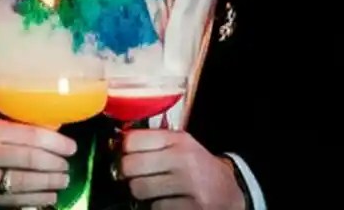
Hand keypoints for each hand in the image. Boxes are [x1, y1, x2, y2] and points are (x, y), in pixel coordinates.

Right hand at [0, 118, 76, 206]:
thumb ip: (18, 128)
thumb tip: (57, 126)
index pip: (30, 135)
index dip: (55, 143)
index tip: (72, 147)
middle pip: (30, 159)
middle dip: (55, 164)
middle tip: (68, 166)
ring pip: (25, 181)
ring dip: (50, 183)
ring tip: (63, 181)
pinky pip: (16, 200)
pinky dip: (37, 199)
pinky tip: (50, 197)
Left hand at [119, 129, 244, 209]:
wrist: (230, 192)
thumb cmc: (197, 168)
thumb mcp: (181, 147)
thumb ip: (152, 144)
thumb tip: (114, 147)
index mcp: (179, 139)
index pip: (132, 140)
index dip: (124, 150)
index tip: (127, 156)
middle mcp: (184, 159)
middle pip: (130, 166)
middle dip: (129, 175)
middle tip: (137, 177)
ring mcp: (189, 185)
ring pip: (139, 190)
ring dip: (143, 194)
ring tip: (156, 191)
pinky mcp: (193, 207)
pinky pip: (156, 208)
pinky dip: (158, 208)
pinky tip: (169, 202)